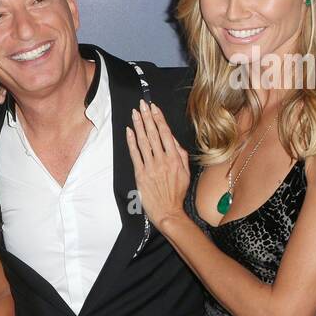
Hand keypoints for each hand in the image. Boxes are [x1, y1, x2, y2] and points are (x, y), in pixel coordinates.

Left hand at [125, 99, 189, 229]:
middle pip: (153, 134)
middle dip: (147, 117)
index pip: (165, 133)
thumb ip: (180, 155)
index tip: (154, 108)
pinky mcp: (140, 174)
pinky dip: (131, 142)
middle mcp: (162, 160)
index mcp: (175, 158)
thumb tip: (173, 140)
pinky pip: (135, 154)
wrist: (168, 211)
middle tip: (142, 104)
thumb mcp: (186, 172)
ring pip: (143, 142)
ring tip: (135, 113)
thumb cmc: (177, 193)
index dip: (159, 119)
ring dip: (138, 126)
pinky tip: (129, 131)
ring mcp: (150, 167)